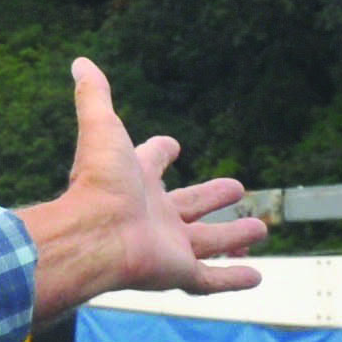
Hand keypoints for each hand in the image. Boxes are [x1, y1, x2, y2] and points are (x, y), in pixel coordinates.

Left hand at [21, 57, 265, 318]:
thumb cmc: (98, 183)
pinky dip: (234, 279)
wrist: (94, 235)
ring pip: (207, 242)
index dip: (159, 152)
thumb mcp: (101, 128)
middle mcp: (152, 214)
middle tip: (237, 188)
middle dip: (212, 196)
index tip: (171, 145)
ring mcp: (167, 246)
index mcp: (135, 181)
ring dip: (233, 237)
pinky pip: (211, 279)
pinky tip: (257, 278)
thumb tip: (80, 61)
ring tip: (261, 228)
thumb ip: (94, 96)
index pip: (150, 162)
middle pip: (189, 205)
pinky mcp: (178, 272)